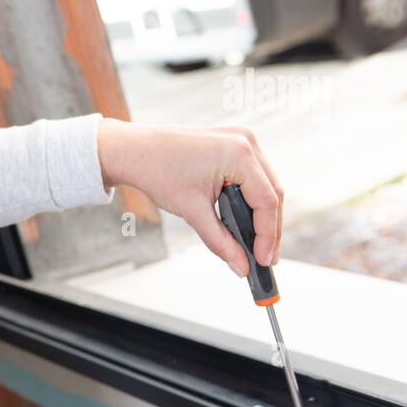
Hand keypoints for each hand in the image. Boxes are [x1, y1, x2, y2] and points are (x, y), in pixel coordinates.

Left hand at [96, 119, 283, 274]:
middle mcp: (246, 141)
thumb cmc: (157, 172)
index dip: (267, 235)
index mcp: (240, 153)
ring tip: (259, 245)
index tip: (263, 261)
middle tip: (266, 258)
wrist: (133, 150)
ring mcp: (241, 138)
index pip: (267, 201)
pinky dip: (251, 198)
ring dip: (262, 214)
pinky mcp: (233, 142)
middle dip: (269, 228)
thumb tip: (241, 267)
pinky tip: (248, 220)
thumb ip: (220, 242)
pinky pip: (252, 175)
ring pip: (265, 184)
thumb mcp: (192, 212)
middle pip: (272, 192)